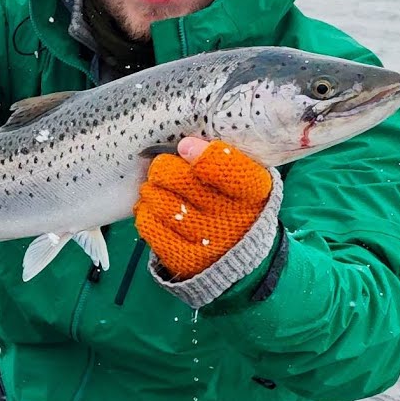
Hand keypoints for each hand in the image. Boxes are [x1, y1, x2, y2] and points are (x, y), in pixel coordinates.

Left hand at [134, 137, 271, 278]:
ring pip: (161, 201)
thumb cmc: (237, 201)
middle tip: (162, 166)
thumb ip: (221, 158)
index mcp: (254, 191)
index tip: (185, 145)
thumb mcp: (245, 177)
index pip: (230, 171)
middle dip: (164, 167)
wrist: (240, 252)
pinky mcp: (184, 257)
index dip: (203, 155)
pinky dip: (145, 210)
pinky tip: (153, 207)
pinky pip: (150, 224)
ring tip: (157, 186)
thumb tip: (183, 142)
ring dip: (152, 188)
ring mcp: (207, 240)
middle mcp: (231, 218)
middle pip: (183, 181)